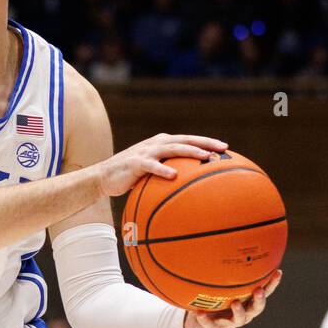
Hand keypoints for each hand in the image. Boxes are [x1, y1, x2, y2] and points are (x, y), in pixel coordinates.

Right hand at [97, 133, 228, 198]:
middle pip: (184, 140)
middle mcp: (155, 144)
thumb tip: (189, 187)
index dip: (206, 141)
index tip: (225, 147)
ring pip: (171, 148)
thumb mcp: (152, 172)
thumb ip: (168, 172)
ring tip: (204, 156)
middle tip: (222, 147)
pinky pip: (151, 166)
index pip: (188, 139)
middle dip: (204, 142)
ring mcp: (145, 152)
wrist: (103, 177)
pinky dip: (162, 169)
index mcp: (162, 143)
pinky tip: (174, 175)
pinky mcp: (135, 162)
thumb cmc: (130, 177)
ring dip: (189, 151)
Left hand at [184, 270, 281, 327]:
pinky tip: (199, 312)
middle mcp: (243, 313)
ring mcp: (229, 322)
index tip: (278, 272)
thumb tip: (229, 240)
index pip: (264, 292)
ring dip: (238, 311)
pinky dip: (205, 319)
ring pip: (239, 319)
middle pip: (256, 308)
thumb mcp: (222, 283)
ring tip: (235, 302)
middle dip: (259, 300)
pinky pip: (210, 324)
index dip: (272, 283)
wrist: (200, 321)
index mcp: (248, 302)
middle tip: (258, 291)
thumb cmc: (216, 298)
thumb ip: (226, 269)